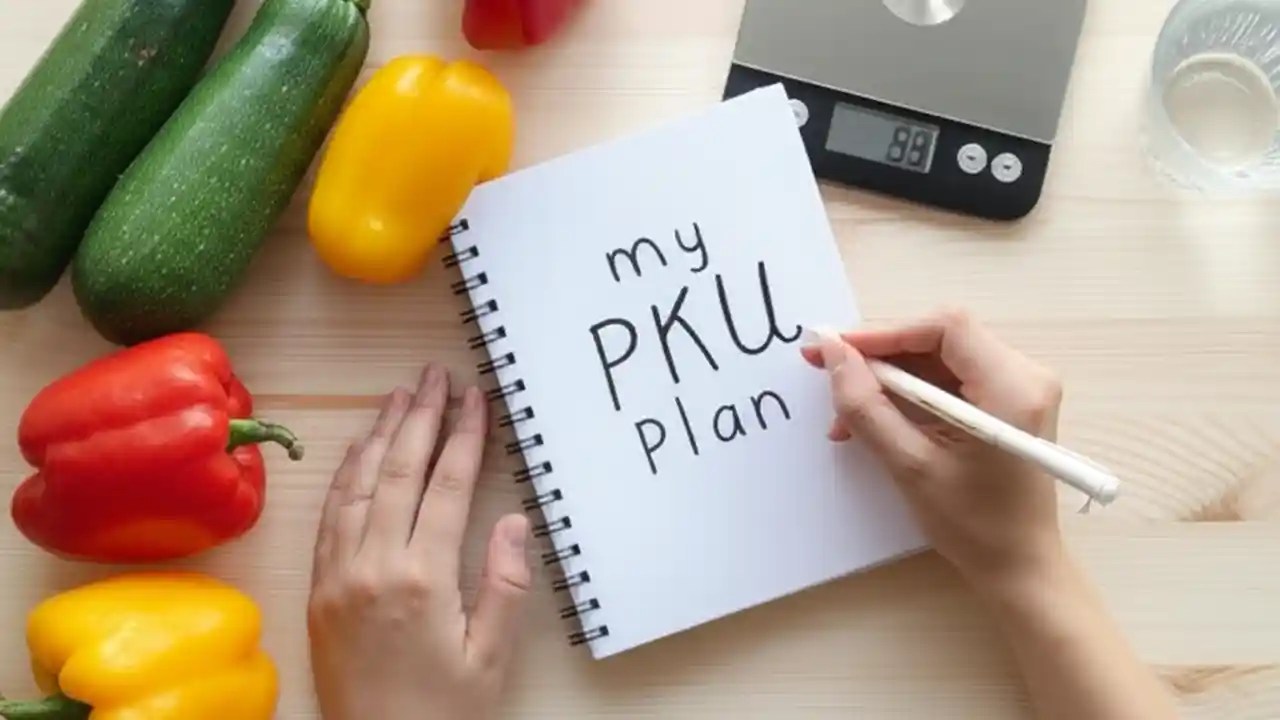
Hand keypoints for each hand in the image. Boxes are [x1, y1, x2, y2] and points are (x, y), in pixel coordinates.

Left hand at [308, 364, 530, 719]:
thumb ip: (505, 585)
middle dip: (420, 417)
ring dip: (380, 435)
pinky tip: (359, 452)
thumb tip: (514, 520)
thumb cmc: (443, 711)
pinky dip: (346, 476)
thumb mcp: (491, 657)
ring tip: (400, 396)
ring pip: (358, 486)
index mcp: (423, 579)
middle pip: (398, 471)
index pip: (445, 487)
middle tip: (435, 375)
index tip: (474, 398)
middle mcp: (373, 566)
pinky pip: (330, 516)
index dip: (463, 436)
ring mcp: (339, 574)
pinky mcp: (319, 589)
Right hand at [802, 310, 1064, 594]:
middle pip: (941, 338)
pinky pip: (950, 377)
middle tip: (829, 372)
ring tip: (847, 411)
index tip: (835, 349)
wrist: (1021, 566)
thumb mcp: (911, 466)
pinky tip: (877, 416)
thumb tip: (831, 354)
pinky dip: (910, 392)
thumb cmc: (974, 526)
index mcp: (1013, 388)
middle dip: (881, 355)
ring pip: (940, 356)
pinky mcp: (1007, 401)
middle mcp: (1026, 375)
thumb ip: (867, 406)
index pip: (944, 328)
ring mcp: (1019, 386)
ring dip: (890, 378)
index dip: (884, 332)